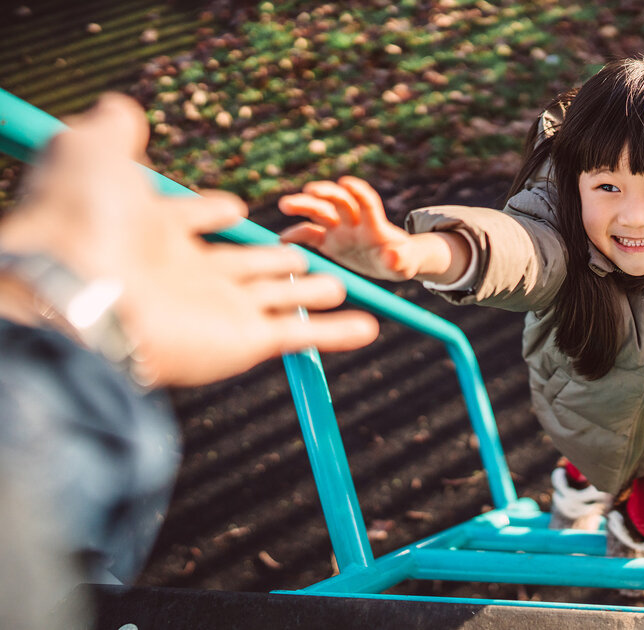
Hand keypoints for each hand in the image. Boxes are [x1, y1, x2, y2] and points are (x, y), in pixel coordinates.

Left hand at [0, 94, 378, 386]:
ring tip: (340, 284)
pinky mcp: (245, 341)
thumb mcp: (94, 153)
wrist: (85, 291)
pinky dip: (336, 334)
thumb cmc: (86, 220)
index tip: (233, 209)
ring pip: (280, 300)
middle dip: (276, 262)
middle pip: (246, 268)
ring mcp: (219, 313)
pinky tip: (366, 328)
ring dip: (311, 294)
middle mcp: (189, 277)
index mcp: (153, 236)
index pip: (190, 224)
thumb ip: (113, 128)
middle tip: (306, 256)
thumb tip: (121, 107)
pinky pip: (301, 336)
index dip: (209, 214)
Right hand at [279, 177, 469, 283]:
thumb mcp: (405, 264)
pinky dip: (296, 235)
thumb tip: (392, 256)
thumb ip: (399, 259)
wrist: (392, 263)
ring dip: (304, 205)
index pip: (367, 202)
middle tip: (309, 190)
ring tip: (285, 204)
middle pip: (339, 201)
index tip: (346, 182)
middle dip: (325, 194)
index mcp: (375, 225)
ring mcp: (339, 229)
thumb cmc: (402, 261)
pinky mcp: (328, 241)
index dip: (358, 191)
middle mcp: (355, 222)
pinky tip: (282, 239)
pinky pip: (309, 235)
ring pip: (320, 212)